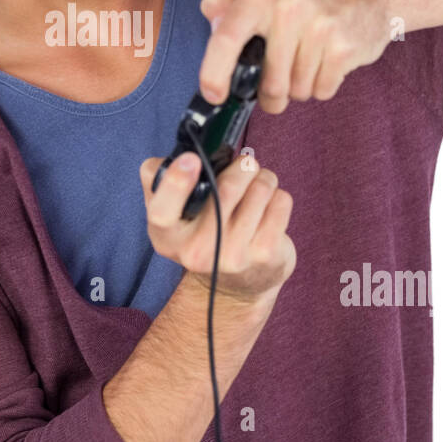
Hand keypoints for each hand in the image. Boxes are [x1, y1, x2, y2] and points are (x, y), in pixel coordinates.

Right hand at [139, 150, 295, 303]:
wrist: (236, 286)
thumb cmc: (203, 234)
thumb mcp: (172, 214)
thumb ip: (162, 180)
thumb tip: (182, 155)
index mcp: (166, 237)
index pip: (161, 211)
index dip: (176, 182)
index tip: (192, 159)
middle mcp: (196, 252)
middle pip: (226, 187)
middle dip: (242, 166)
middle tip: (244, 167)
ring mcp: (233, 257)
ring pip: (260, 189)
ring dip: (263, 178)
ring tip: (257, 188)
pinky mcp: (266, 255)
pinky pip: (281, 201)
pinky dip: (278, 196)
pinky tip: (268, 210)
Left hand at [198, 0, 392, 112]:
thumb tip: (210, 13)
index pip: (227, 37)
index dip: (214, 72)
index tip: (214, 96)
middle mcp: (288, 8)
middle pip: (268, 83)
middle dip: (272, 95)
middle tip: (279, 83)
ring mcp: (319, 27)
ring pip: (296, 91)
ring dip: (300, 89)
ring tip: (309, 63)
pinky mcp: (344, 48)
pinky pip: (322, 91)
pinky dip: (322, 87)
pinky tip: (328, 63)